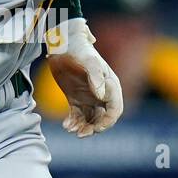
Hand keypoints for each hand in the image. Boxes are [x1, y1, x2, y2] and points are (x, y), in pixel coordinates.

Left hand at [46, 18, 122, 136]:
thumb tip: (102, 96)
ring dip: (83, 127)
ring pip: (90, 119)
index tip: (96, 129)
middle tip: (80, 133)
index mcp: (110, 86)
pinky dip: (73, 122)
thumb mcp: (88, 61)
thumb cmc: (79, 49)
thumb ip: (96, 78)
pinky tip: (66, 125)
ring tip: (71, 129)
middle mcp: (101, 93)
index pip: (114, 110)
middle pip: (103, 118)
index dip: (107, 122)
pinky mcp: (76, 98)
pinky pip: (77, 115)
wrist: (62, 43)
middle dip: (93, 128)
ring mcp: (89, 96)